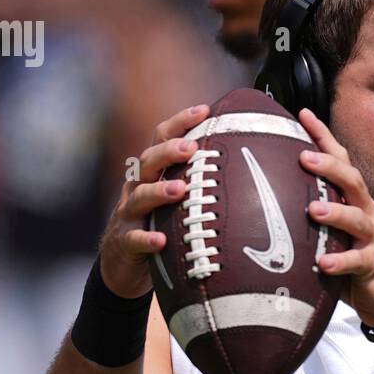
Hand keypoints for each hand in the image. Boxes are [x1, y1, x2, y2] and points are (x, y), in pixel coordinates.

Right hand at [99, 103, 209, 298]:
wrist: (122, 264)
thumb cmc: (159, 225)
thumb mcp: (177, 200)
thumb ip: (200, 183)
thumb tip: (250, 169)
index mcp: (153, 173)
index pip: (162, 139)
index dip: (180, 122)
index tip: (205, 110)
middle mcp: (137, 187)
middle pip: (148, 162)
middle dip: (168, 151)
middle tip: (190, 148)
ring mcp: (129, 214)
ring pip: (140, 196)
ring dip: (159, 191)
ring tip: (180, 190)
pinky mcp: (124, 241)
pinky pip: (134, 238)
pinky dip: (147, 239)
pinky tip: (160, 241)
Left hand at [296, 107, 373, 328]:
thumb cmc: (352, 254)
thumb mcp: (334, 227)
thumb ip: (314, 208)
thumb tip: (268, 191)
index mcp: (354, 199)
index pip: (341, 160)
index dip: (324, 137)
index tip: (303, 114)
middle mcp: (366, 211)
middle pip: (352, 182)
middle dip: (330, 167)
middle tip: (304, 157)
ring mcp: (372, 237)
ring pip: (357, 219)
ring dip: (336, 212)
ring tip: (314, 210)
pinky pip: (358, 261)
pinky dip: (341, 261)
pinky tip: (324, 263)